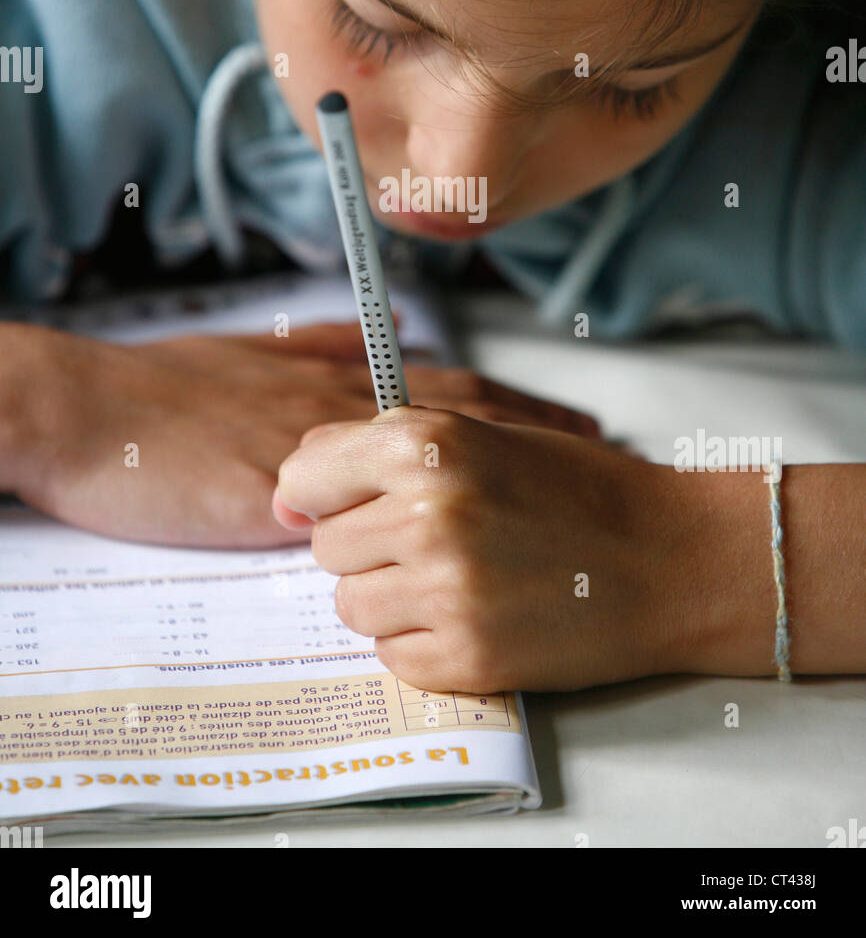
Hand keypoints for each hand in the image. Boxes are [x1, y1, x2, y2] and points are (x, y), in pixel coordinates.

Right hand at [0, 321, 599, 548]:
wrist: (90, 411)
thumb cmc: (167, 387)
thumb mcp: (254, 352)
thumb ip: (319, 348)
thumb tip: (375, 337)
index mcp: (341, 380)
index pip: (454, 394)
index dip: (522, 411)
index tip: (577, 428)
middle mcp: (346, 415)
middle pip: (464, 430)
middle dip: (539, 448)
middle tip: (603, 465)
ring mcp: (320, 461)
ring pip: (425, 474)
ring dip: (494, 492)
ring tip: (562, 513)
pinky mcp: (275, 507)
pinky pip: (364, 530)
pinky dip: (416, 545)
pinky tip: (455, 565)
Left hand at [275, 406, 689, 692]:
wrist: (668, 556)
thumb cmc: (577, 488)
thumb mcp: (480, 431)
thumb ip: (379, 447)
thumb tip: (286, 494)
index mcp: (425, 442)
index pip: (303, 475)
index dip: (325, 490)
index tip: (349, 500)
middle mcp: (426, 512)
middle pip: (326, 547)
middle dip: (366, 545)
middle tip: (433, 538)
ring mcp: (445, 590)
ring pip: (351, 606)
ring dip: (391, 597)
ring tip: (457, 576)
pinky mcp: (466, 657)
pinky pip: (392, 655)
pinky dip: (422, 642)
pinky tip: (475, 613)